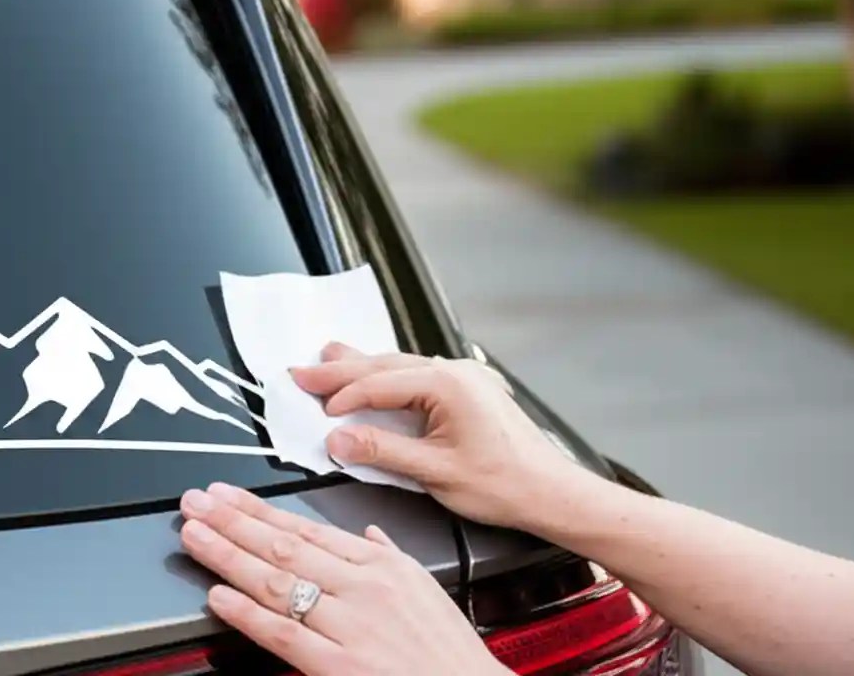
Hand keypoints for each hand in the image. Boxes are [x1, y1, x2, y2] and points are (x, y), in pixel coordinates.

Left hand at [179, 482, 509, 675]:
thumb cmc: (450, 651)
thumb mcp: (426, 588)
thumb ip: (390, 555)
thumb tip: (368, 533)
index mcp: (381, 565)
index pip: (307, 528)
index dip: (260, 510)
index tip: (227, 495)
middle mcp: (363, 587)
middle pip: (284, 546)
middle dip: (233, 521)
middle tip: (196, 503)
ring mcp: (349, 624)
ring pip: (277, 581)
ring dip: (229, 555)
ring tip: (197, 536)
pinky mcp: (339, 665)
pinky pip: (284, 632)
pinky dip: (247, 613)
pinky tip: (219, 596)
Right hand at [291, 343, 602, 531]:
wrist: (551, 492)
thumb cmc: (505, 483)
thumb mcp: (434, 472)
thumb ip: (382, 451)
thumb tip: (340, 439)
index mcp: (447, 384)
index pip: (378, 384)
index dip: (342, 396)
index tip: (314, 408)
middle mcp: (455, 372)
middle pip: (384, 366)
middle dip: (340, 371)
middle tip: (302, 372)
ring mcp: (464, 378)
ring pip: (400, 367)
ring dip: (361, 369)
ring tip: (327, 361)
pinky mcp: (468, 391)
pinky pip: (417, 377)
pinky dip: (387, 379)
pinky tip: (373, 379)